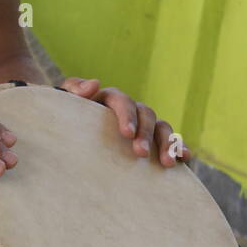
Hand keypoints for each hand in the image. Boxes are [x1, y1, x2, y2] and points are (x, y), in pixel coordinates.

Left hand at [60, 77, 187, 167]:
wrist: (66, 143)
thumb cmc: (61, 123)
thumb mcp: (62, 106)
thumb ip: (73, 91)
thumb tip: (95, 84)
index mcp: (108, 99)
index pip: (122, 101)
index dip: (126, 115)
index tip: (126, 134)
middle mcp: (130, 110)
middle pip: (146, 114)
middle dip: (146, 134)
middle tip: (140, 154)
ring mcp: (142, 126)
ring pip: (162, 127)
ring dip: (167, 143)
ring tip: (167, 163)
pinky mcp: (151, 142)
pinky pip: (169, 141)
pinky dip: (178, 147)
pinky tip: (184, 158)